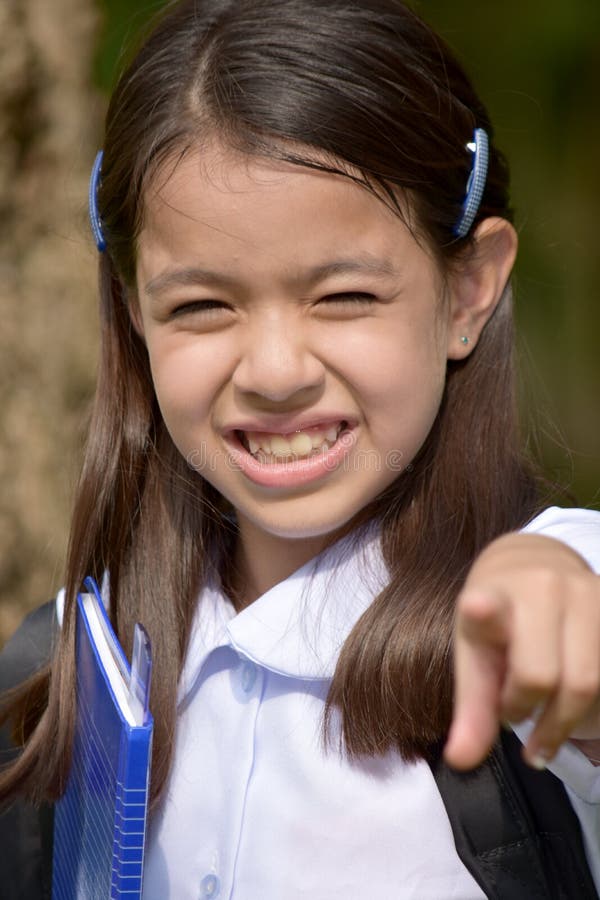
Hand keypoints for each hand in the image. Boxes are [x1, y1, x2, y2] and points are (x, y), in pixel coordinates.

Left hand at [444, 533, 599, 769]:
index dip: (484, 612)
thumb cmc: (498, 621)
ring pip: (585, 683)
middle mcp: (542, 586)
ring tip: (539, 729)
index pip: (489, 605)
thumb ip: (471, 708)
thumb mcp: (474, 655)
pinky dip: (586, 709)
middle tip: (511, 713)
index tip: (476, 607)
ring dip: (560, 722)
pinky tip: (567, 711)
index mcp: (494, 594)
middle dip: (523, 709)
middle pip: (541, 675)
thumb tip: (460, 761)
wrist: (535, 567)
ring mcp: (586, 593)